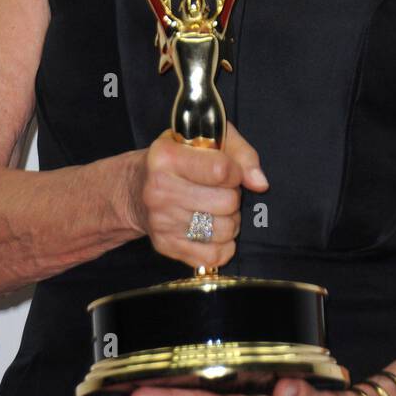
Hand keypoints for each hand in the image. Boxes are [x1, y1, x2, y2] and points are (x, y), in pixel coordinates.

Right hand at [124, 121, 267, 270]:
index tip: (228, 172)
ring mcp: (161, 221)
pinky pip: (214, 255)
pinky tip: (212, 230)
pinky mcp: (166, 245)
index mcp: (166, 157)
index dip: (236, 172)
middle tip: (220, 191)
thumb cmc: (179, 160)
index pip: (222, 170)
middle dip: (233, 197)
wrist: (136, 189)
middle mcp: (159, 190)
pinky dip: (223, 245)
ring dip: (229, 221)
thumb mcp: (207, 140)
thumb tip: (259, 183)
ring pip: (224, 230)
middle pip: (227, 202)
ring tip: (216, 209)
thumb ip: (241, 154)